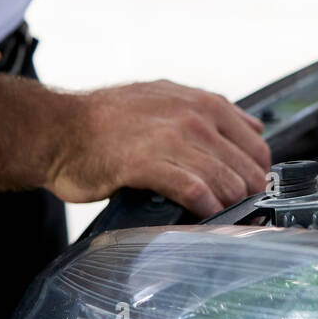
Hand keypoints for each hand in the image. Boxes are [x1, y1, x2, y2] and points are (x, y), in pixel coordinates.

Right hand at [45, 79, 271, 217]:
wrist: (60, 128)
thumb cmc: (110, 119)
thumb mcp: (167, 98)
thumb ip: (210, 112)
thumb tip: (252, 126)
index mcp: (202, 102)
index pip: (254, 143)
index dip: (257, 172)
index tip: (253, 191)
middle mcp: (193, 116)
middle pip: (245, 164)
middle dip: (249, 194)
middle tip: (244, 214)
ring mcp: (171, 138)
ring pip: (224, 179)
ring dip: (230, 204)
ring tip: (227, 219)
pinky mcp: (147, 162)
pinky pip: (193, 189)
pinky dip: (206, 207)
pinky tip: (205, 216)